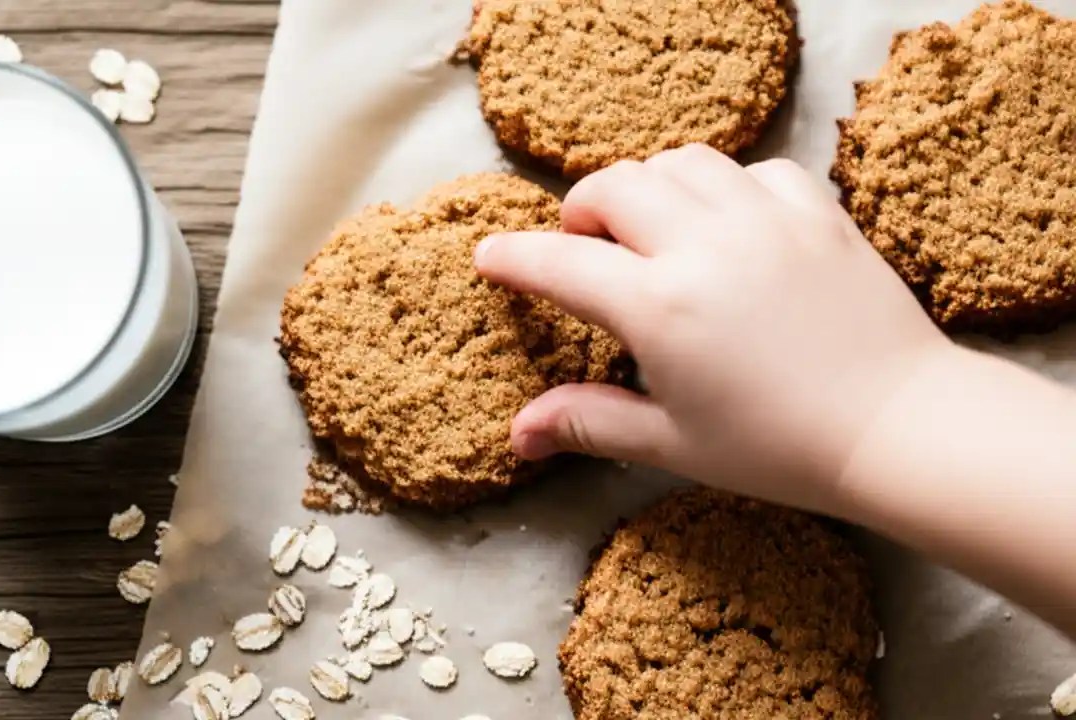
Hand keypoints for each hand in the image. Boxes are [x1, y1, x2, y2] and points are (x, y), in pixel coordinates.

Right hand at [475, 145, 952, 513]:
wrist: (900, 427)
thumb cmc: (781, 447)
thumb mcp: (673, 444)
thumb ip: (591, 423)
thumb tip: (518, 434)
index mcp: (658, 306)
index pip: (560, 262)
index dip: (514, 257)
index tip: (490, 255)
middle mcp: (704, 246)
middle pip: (615, 187)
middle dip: (582, 211)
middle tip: (583, 246)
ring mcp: (765, 220)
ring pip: (682, 161)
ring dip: (651, 186)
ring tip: (652, 227)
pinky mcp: (817, 214)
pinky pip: (756, 170)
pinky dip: (727, 187)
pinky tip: (730, 225)